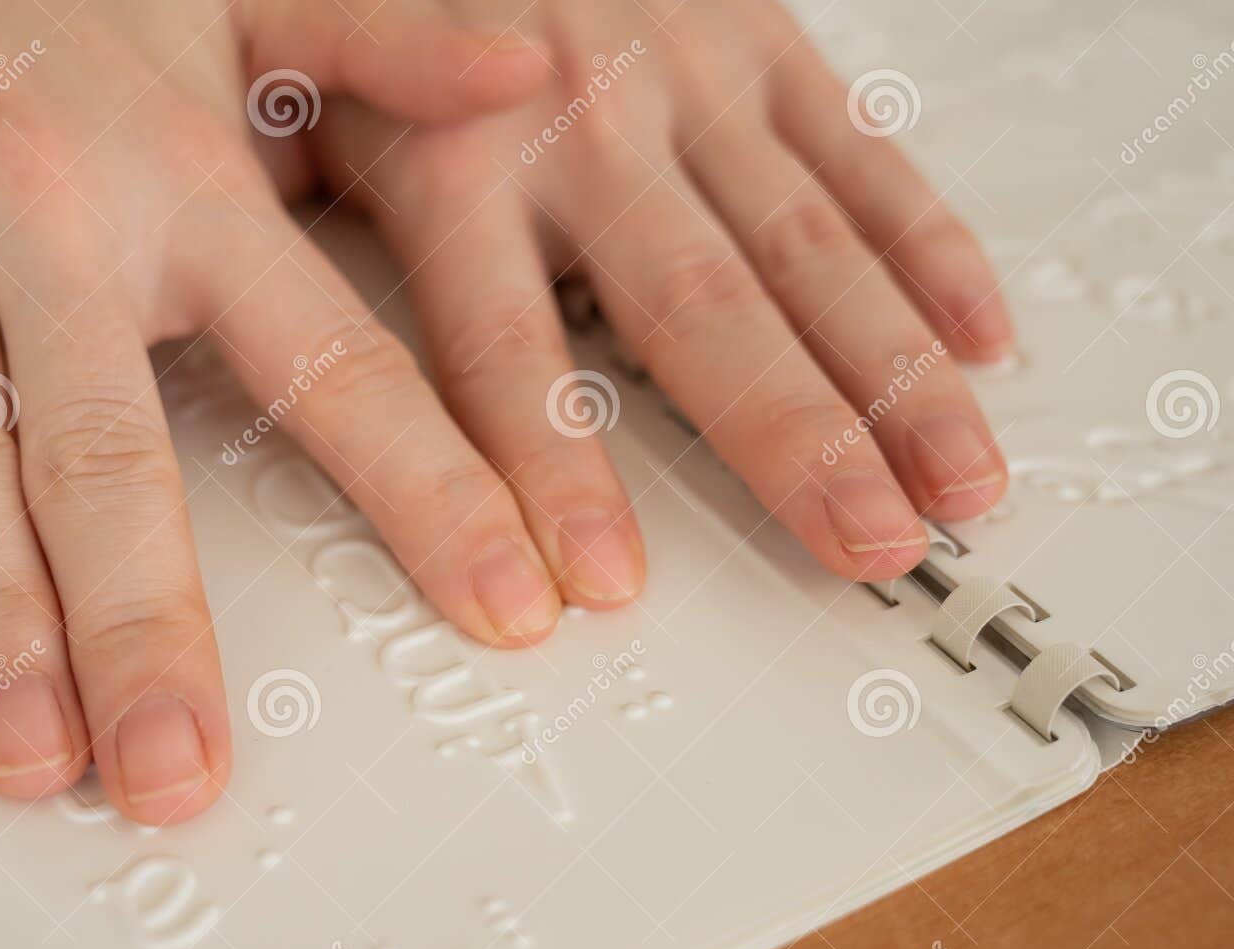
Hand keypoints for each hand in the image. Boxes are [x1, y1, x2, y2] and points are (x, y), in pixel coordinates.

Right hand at [0, 0, 548, 822]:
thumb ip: (390, 42)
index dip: (430, 495)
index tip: (504, 604)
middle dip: (149, 633)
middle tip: (180, 771)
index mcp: (187, 177)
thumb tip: (531, 59)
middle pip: (109, 460)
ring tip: (34, 753)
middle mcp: (51, 220)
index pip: (334, 367)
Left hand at [306, 0, 1014, 585]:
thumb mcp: (287, 71)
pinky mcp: (762, 39)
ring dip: (895, 374)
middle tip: (862, 549)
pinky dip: (927, 248)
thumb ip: (295, 202)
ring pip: (808, 248)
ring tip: (950, 485)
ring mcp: (688, 78)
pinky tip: (977, 340)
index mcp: (454, 157)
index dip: (553, 475)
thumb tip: (282, 309)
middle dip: (798, 443)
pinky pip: (860, 154)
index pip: (506, 350)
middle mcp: (584, 124)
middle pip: (704, 312)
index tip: (585, 583)